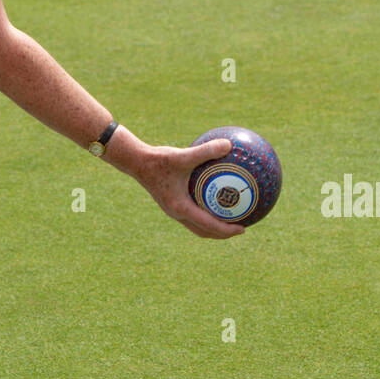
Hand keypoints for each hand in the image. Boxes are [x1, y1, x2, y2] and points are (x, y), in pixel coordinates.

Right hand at [117, 134, 246, 239]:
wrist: (136, 163)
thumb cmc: (158, 160)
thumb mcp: (183, 155)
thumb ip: (205, 151)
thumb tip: (228, 145)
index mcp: (181, 208)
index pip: (208, 226)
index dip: (227, 230)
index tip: (243, 229)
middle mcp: (176, 213)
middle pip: (203, 232)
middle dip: (222, 234)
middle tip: (239, 227)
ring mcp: (172, 210)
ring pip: (196, 225)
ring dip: (212, 226)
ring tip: (228, 218)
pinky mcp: (170, 203)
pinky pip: (191, 213)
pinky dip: (204, 212)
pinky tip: (211, 197)